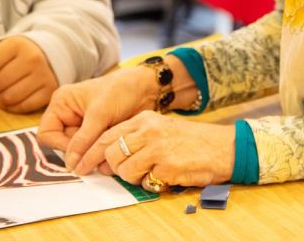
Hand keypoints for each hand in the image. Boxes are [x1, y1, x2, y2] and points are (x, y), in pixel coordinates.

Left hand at [0, 35, 58, 112]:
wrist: (53, 52)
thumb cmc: (20, 54)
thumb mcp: (4, 50)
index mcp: (16, 45)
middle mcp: (31, 58)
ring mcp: (42, 75)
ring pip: (8, 98)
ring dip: (0, 99)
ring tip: (3, 92)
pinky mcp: (50, 90)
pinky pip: (23, 107)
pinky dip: (13, 107)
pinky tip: (12, 100)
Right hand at [36, 67, 162, 171]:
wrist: (146, 89)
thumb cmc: (120, 90)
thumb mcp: (100, 114)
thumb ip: (83, 139)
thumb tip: (71, 165)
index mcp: (61, 103)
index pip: (47, 134)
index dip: (60, 145)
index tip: (78, 149)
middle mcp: (68, 116)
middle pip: (62, 146)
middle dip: (79, 151)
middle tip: (97, 148)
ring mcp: (82, 127)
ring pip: (78, 152)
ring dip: (91, 153)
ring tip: (108, 144)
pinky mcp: (95, 135)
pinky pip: (90, 153)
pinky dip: (100, 154)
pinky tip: (112, 146)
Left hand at [76, 111, 234, 188]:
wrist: (221, 147)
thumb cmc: (189, 141)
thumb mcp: (159, 130)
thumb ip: (135, 139)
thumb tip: (107, 159)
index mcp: (144, 119)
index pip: (107, 135)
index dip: (91, 152)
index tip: (81, 164)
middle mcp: (148, 130)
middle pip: (111, 153)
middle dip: (111, 167)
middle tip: (119, 172)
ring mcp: (157, 148)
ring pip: (124, 170)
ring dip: (132, 177)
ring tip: (149, 172)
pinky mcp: (166, 166)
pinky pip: (145, 182)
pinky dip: (151, 184)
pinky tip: (164, 176)